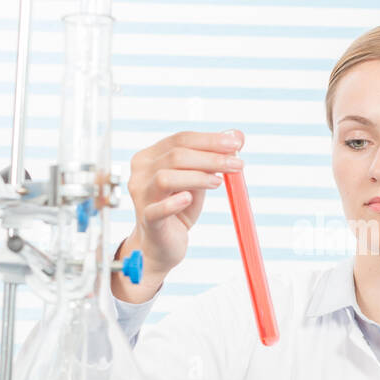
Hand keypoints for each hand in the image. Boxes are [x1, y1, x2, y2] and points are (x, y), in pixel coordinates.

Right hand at [114, 130, 245, 298]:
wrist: (164, 244)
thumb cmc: (180, 209)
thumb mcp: (199, 180)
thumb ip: (214, 158)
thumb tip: (238, 135)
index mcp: (151, 156)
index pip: (181, 139)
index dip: (210, 140)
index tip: (237, 144)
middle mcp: (141, 172)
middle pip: (176, 155)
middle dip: (211, 158)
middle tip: (237, 164)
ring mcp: (141, 196)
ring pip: (166, 177)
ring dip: (197, 176)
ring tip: (218, 182)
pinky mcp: (146, 220)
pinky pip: (157, 210)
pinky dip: (173, 203)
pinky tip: (189, 199)